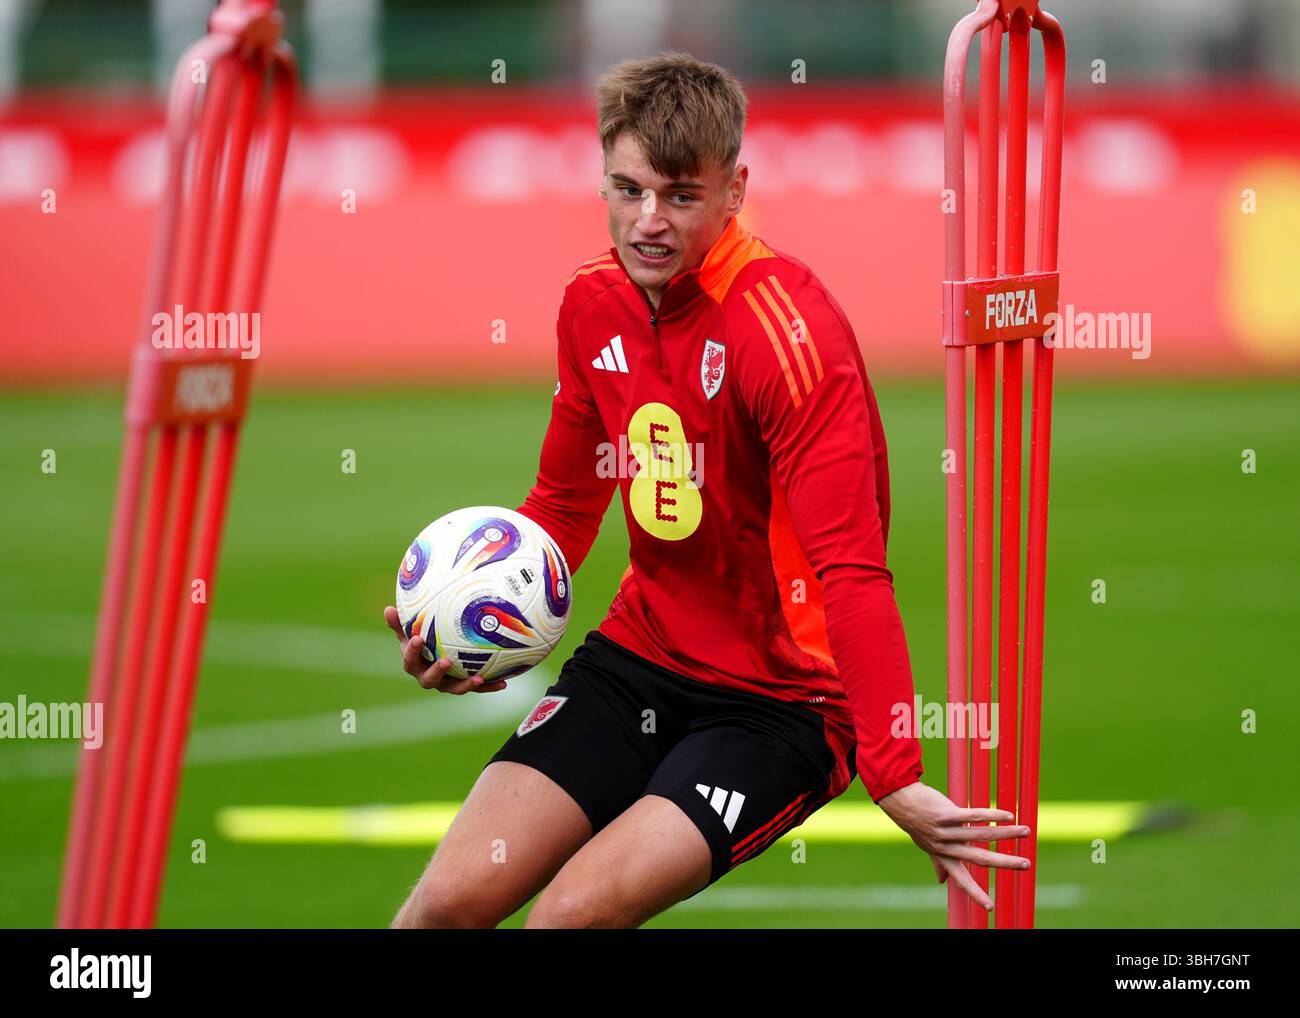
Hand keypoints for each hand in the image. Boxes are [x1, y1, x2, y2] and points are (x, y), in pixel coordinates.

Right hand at [384, 606, 508, 693]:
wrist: (435, 656)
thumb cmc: (421, 639)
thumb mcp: (409, 630)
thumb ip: (400, 622)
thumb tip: (388, 608)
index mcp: (414, 663)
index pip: (409, 659)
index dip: (412, 651)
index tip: (417, 639)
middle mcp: (428, 677)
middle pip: (429, 679)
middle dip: (437, 672)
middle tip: (445, 661)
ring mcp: (446, 683)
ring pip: (454, 688)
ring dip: (466, 685)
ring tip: (478, 678)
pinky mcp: (462, 685)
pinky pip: (475, 688)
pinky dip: (488, 686)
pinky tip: (503, 683)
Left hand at [876, 781, 1030, 911]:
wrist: (900, 801)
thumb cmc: (917, 824)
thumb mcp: (926, 847)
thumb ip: (938, 863)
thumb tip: (941, 882)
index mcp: (944, 857)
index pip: (962, 879)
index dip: (976, 893)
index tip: (991, 907)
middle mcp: (945, 847)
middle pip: (979, 858)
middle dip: (1004, 863)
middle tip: (1026, 865)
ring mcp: (945, 831)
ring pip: (981, 835)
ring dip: (1006, 833)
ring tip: (1025, 831)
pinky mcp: (946, 814)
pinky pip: (973, 816)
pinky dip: (992, 815)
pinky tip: (1007, 815)